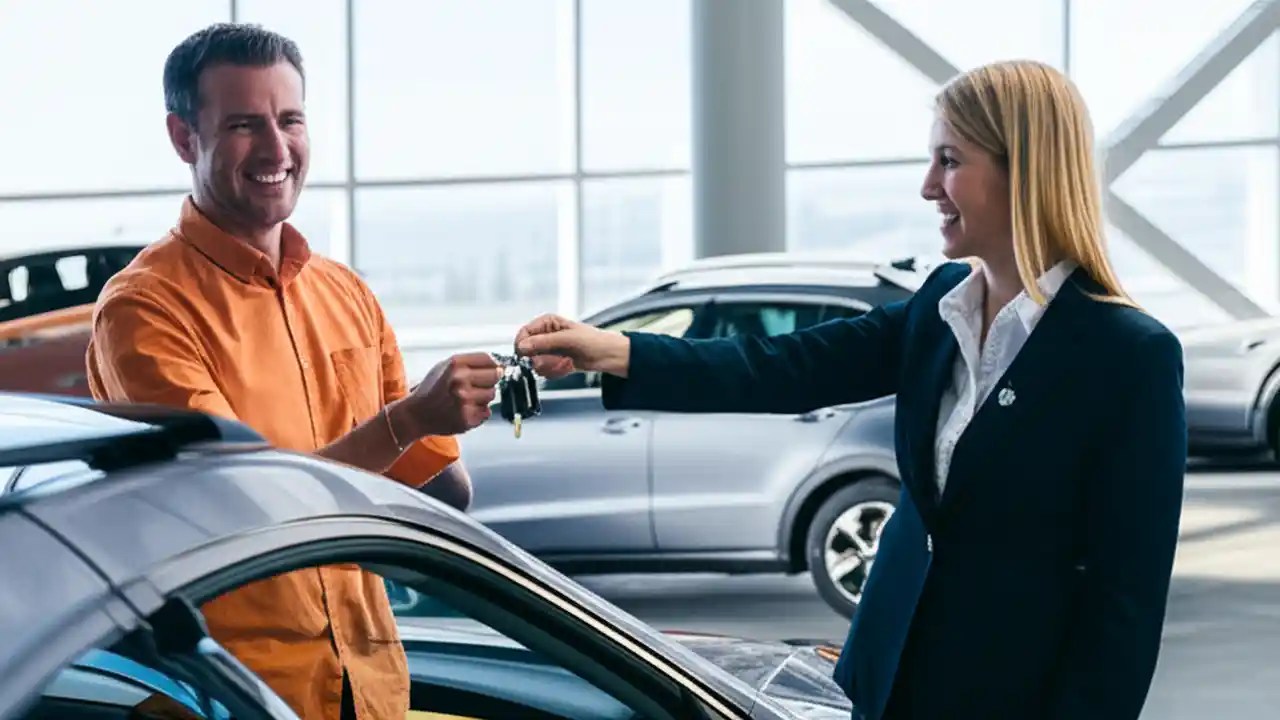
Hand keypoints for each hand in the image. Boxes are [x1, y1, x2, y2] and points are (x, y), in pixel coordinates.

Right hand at [399, 352, 501, 436]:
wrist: (416, 415)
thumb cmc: (432, 389)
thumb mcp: (445, 367)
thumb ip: (470, 363)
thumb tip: (499, 364)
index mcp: (455, 364)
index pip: (489, 359)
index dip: (493, 365)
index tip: (491, 370)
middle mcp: (460, 380)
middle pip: (495, 376)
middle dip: (489, 381)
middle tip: (476, 386)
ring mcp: (465, 400)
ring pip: (492, 394)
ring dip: (483, 397)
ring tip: (466, 399)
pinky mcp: (468, 418)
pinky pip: (486, 412)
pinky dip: (479, 412)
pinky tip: (464, 410)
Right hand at [514, 313, 630, 378]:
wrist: (608, 356)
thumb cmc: (594, 341)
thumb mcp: (567, 339)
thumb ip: (543, 342)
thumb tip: (523, 346)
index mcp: (548, 322)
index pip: (524, 333)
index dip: (523, 346)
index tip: (526, 356)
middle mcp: (546, 335)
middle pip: (527, 351)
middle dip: (540, 359)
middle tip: (554, 360)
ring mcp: (549, 349)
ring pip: (535, 363)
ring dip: (549, 366)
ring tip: (564, 362)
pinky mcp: (554, 361)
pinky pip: (545, 370)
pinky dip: (554, 371)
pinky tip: (566, 367)